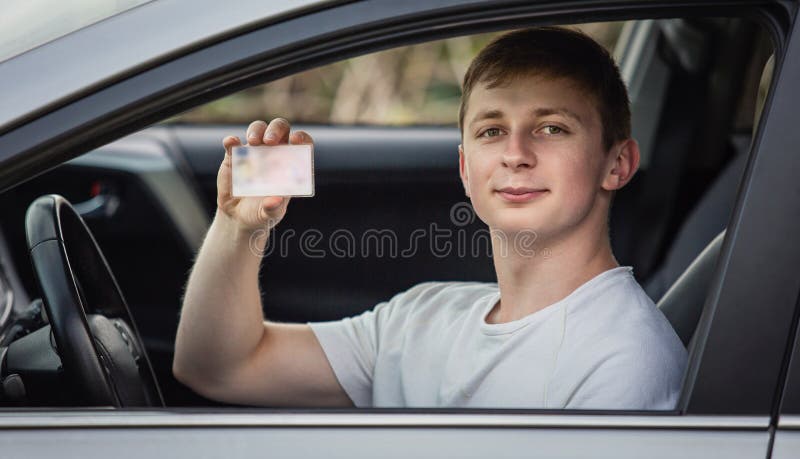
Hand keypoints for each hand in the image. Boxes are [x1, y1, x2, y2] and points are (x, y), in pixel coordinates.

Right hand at [217, 118, 313, 232]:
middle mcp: (275, 154)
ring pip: (259, 129)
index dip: (302, 138)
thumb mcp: (269, 215)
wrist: (238, 217)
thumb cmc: (261, 213)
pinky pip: (234, 144)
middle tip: (270, 141)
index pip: (302, 144)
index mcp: (291, 164)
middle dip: (276, 129)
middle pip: (280, 129)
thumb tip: (276, 199)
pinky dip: (232, 141)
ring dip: (257, 130)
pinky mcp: (235, 157)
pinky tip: (231, 143)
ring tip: (254, 142)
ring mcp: (255, 153)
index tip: (295, 140)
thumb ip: (273, 209)